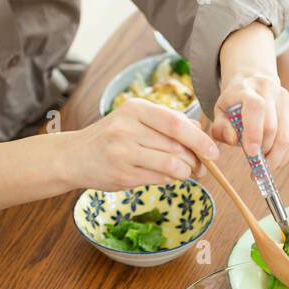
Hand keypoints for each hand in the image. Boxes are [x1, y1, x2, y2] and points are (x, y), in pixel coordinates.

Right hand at [64, 98, 218, 189]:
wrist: (75, 156)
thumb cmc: (113, 137)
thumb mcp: (137, 120)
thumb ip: (168, 124)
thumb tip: (202, 134)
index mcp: (136, 108)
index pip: (177, 124)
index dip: (200, 140)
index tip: (213, 152)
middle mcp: (128, 128)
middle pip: (177, 147)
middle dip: (196, 161)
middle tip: (202, 168)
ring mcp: (123, 152)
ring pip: (171, 165)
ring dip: (185, 173)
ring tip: (185, 173)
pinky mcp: (123, 174)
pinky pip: (159, 179)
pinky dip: (170, 180)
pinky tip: (166, 177)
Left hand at [210, 70, 288, 169]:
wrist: (252, 83)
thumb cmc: (233, 104)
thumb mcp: (220, 112)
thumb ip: (220, 127)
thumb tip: (233, 140)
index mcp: (248, 88)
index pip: (256, 108)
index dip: (254, 132)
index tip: (251, 153)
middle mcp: (270, 90)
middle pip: (272, 127)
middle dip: (264, 152)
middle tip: (255, 167)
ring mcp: (285, 100)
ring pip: (286, 137)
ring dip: (275, 158)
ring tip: (264, 167)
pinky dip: (285, 156)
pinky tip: (275, 162)